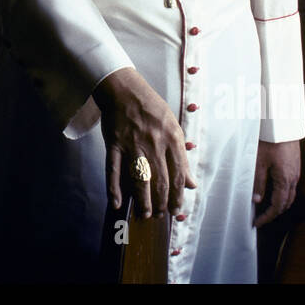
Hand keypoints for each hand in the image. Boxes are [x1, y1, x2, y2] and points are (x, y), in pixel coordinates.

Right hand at [94, 67, 194, 219]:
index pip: (179, 174)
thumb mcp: (173, 128)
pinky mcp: (114, 144)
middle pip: (160, 181)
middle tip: (159, 215)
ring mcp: (132, 144)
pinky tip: (116, 204)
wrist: (124, 89)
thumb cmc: (151, 107)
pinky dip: (114, 188)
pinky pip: (113, 170)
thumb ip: (182, 157)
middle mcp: (154, 143)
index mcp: (172, 138)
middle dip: (161, 203)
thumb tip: (191, 183)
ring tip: (144, 214)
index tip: (176, 208)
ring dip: (142, 201)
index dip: (178, 196)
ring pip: (139, 179)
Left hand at [253, 139, 299, 226]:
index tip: (258, 223)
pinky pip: (291, 186)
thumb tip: (257, 200)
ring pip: (290, 195)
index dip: (268, 217)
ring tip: (266, 207)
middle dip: (274, 213)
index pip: (278, 206)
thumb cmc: (269, 141)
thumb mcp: (258, 163)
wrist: (283, 124)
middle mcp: (294, 178)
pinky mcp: (295, 166)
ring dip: (280, 204)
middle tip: (261, 218)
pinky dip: (283, 194)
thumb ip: (258, 183)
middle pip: (286, 203)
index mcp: (285, 180)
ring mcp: (296, 172)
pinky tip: (274, 191)